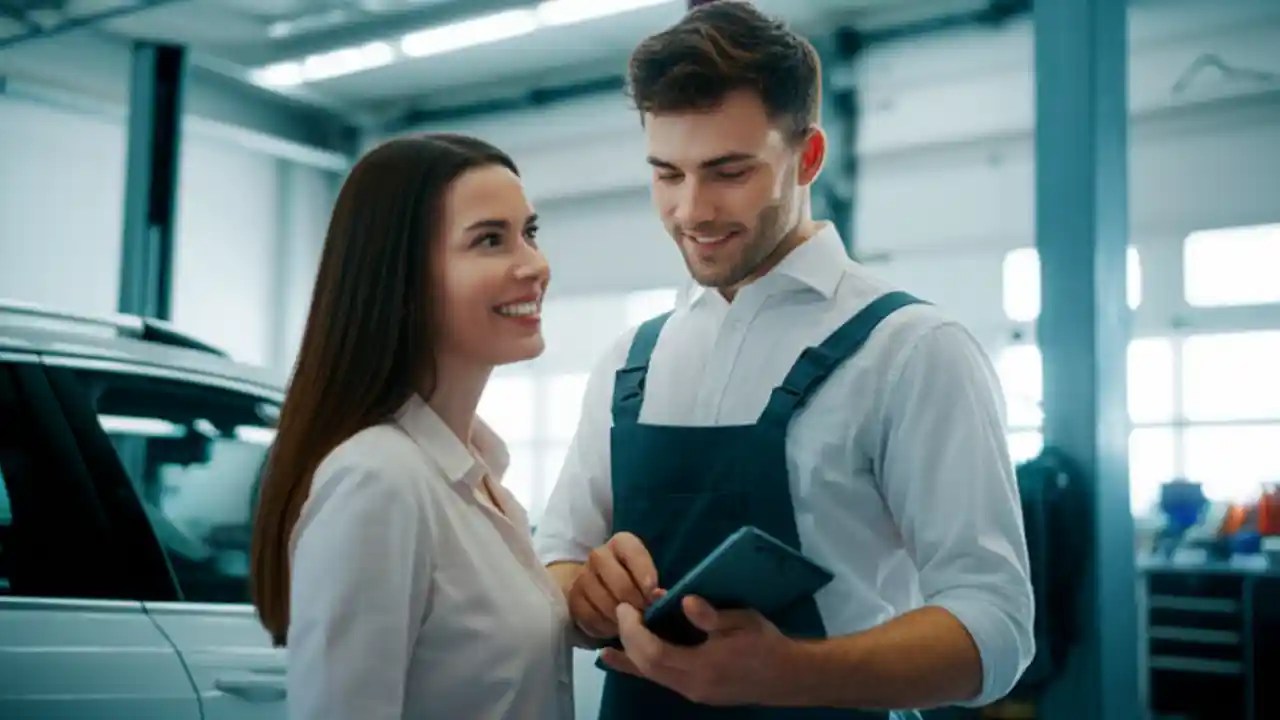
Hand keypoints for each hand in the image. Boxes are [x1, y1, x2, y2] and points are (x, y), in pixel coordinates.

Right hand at [568, 532, 660, 638]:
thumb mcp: (649, 574)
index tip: (654, 593)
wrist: (605, 586)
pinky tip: (615, 628)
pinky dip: (605, 627)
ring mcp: (583, 576)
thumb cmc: (636, 580)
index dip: (645, 573)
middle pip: (619, 582)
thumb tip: (658, 596)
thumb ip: (654, 584)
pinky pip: (590, 617)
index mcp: (622, 543)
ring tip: (632, 624)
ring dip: (621, 618)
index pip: (632, 552)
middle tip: (645, 615)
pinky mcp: (573, 598)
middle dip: (636, 602)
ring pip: (605, 602)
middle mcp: (599, 555)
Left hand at [600, 596, 798, 706]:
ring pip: (652, 677)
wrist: (786, 677)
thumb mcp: (742, 622)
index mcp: (702, 667)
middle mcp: (692, 685)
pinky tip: (634, 660)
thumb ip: (711, 615)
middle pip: (647, 668)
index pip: (654, 653)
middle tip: (618, 614)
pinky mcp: (697, 692)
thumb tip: (685, 600)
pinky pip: (663, 679)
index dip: (634, 631)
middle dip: (627, 642)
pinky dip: (645, 667)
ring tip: (606, 650)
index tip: (626, 608)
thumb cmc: (765, 644)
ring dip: (630, 661)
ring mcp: (693, 692)